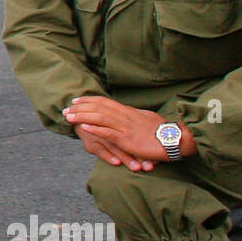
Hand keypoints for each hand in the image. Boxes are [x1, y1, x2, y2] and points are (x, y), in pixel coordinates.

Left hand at [62, 96, 195, 170]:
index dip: (89, 101)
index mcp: (129, 111)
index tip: (77, 101)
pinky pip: (108, 132)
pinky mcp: (127, 140)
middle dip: (81, 108)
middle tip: (66, 108)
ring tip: (69, 117)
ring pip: (100, 118)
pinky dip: (94, 128)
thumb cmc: (163, 131)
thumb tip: (131, 113)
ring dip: (82, 117)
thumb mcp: (147, 119)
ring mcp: (125, 128)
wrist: (175, 139)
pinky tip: (83, 127)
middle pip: (99, 108)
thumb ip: (136, 116)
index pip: (105, 102)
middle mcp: (125, 116)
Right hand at [70, 123, 150, 171]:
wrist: (79, 116)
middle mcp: (112, 129)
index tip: (159, 158)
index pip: (138, 136)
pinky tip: (116, 163)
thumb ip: (130, 128)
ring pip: (116, 148)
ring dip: (126, 158)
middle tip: (151, 166)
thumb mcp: (116, 122)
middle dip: (140, 155)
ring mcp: (102, 135)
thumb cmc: (102, 122)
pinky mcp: (91, 142)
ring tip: (137, 168)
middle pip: (129, 143)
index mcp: (121, 124)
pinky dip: (108, 156)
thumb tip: (154, 137)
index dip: (148, 147)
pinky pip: (100, 150)